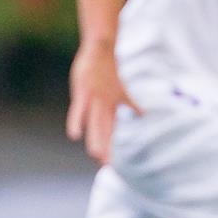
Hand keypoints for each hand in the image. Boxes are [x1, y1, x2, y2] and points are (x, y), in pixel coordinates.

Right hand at [66, 41, 140, 164]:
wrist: (101, 51)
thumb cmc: (108, 71)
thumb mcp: (121, 90)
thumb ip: (131, 104)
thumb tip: (143, 114)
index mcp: (112, 107)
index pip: (111, 131)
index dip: (111, 148)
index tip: (109, 165)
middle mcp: (105, 106)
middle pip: (104, 131)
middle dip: (104, 148)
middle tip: (105, 166)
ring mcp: (93, 100)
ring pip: (94, 124)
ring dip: (96, 139)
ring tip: (95, 155)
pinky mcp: (82, 93)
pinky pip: (78, 111)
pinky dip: (77, 122)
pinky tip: (74, 135)